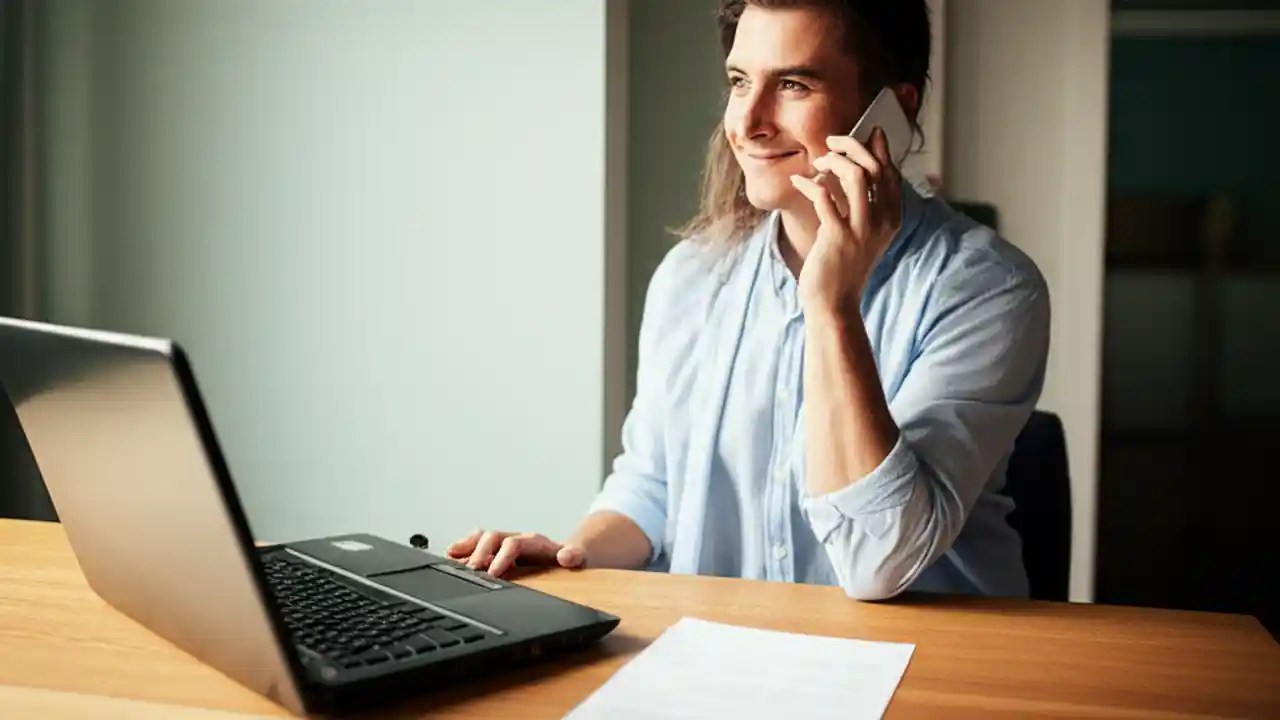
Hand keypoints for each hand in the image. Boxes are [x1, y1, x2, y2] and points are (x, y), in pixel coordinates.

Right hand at [445, 529, 586, 577]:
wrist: (570, 555)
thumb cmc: (571, 559)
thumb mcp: (578, 558)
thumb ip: (574, 556)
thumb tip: (567, 555)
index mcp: (535, 542)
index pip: (514, 544)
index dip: (501, 557)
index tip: (492, 574)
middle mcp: (518, 538)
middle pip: (494, 537)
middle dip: (479, 553)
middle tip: (469, 571)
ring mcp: (507, 543)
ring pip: (483, 538)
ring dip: (467, 547)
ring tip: (451, 559)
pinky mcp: (499, 550)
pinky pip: (478, 543)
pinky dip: (464, 548)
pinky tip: (450, 556)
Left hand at [789, 126, 903, 319]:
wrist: (833, 303)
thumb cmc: (843, 265)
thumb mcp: (863, 234)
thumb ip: (865, 204)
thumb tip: (855, 168)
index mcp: (892, 219)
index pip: (891, 173)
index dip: (879, 149)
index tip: (867, 132)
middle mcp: (882, 222)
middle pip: (875, 167)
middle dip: (853, 146)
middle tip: (832, 141)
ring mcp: (861, 229)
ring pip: (855, 175)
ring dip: (833, 161)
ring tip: (817, 164)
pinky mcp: (837, 237)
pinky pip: (824, 196)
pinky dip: (809, 183)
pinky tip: (798, 181)